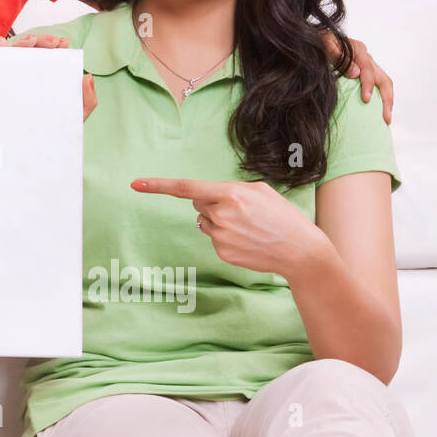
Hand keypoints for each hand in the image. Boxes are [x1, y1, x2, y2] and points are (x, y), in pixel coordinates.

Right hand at [0, 33, 96, 122]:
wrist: (34, 151)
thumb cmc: (53, 131)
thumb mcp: (76, 114)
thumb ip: (88, 98)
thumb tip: (88, 76)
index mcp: (46, 77)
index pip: (49, 55)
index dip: (55, 45)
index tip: (65, 43)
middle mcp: (28, 75)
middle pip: (33, 50)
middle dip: (43, 41)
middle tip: (56, 43)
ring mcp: (12, 78)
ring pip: (15, 52)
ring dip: (24, 42)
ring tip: (34, 41)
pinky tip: (2, 43)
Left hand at [130, 177, 327, 278]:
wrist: (300, 251)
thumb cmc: (282, 216)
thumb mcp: (260, 191)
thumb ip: (230, 189)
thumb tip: (207, 196)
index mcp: (229, 194)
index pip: (186, 188)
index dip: (158, 185)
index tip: (136, 183)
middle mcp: (220, 215)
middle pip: (198, 204)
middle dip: (212, 204)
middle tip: (242, 212)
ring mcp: (220, 236)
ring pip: (205, 222)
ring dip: (219, 221)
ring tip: (248, 227)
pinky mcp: (222, 252)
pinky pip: (213, 238)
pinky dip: (226, 238)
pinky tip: (247, 240)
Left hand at [323, 32, 392, 124]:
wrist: (314, 39)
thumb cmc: (317, 42)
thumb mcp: (324, 45)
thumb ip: (338, 57)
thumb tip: (356, 74)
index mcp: (357, 50)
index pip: (368, 69)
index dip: (368, 84)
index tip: (366, 99)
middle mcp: (365, 57)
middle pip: (384, 78)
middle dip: (387, 99)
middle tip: (385, 118)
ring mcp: (366, 64)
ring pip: (383, 83)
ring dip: (387, 101)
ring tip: (386, 119)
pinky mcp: (363, 71)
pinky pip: (376, 85)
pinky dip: (379, 98)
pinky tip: (376, 112)